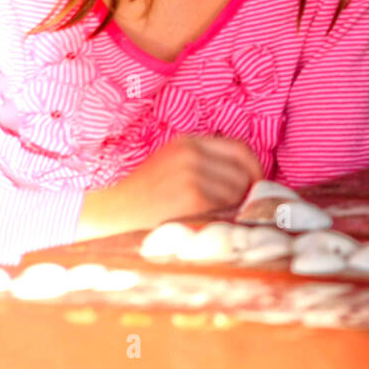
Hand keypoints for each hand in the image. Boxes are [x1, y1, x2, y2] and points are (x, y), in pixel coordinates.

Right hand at [76, 133, 263, 237]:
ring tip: (213, 220)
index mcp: (187, 142)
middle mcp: (192, 154)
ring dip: (234, 210)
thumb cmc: (142, 198)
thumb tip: (251, 182)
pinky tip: (208, 226)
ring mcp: (193, 175)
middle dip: (245, 195)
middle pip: (244, 173)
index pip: (241, 150)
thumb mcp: (171, 166)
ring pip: (239, 193)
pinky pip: (228, 209)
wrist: (110, 216)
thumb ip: (205, 165)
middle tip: (235, 212)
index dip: (255, 170)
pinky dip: (225, 220)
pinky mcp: (194, 198)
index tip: (257, 187)